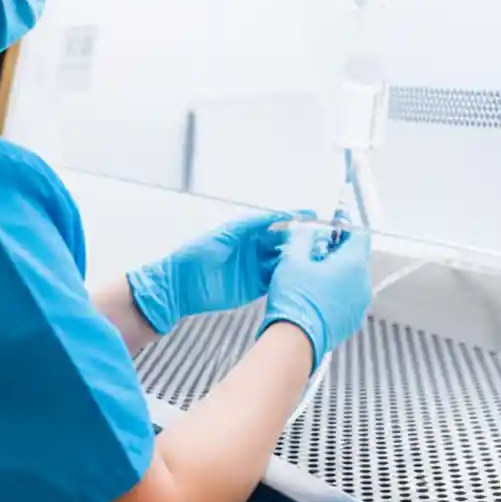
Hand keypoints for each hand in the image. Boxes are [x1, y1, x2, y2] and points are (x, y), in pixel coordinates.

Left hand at [127, 212, 308, 334]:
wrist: (179, 287)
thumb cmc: (194, 255)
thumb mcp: (222, 236)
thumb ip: (247, 226)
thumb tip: (271, 215)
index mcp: (245, 232)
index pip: (275, 222)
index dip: (293, 218)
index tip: (311, 215)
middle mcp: (253, 248)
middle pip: (283, 242)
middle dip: (301, 240)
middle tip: (321, 239)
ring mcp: (254, 268)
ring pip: (282, 261)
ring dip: (297, 260)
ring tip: (316, 258)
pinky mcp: (254, 287)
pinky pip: (275, 280)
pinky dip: (287, 278)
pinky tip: (300, 277)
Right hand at [259, 225, 371, 369]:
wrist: (294, 342)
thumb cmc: (295, 301)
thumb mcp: (292, 259)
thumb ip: (302, 237)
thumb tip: (306, 228)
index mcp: (353, 264)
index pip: (360, 234)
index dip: (345, 227)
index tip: (332, 226)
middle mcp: (363, 284)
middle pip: (357, 256)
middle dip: (337, 250)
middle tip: (314, 249)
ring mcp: (360, 305)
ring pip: (352, 278)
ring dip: (337, 272)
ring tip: (311, 274)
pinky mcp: (352, 320)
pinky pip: (348, 298)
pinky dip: (336, 292)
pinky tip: (315, 294)